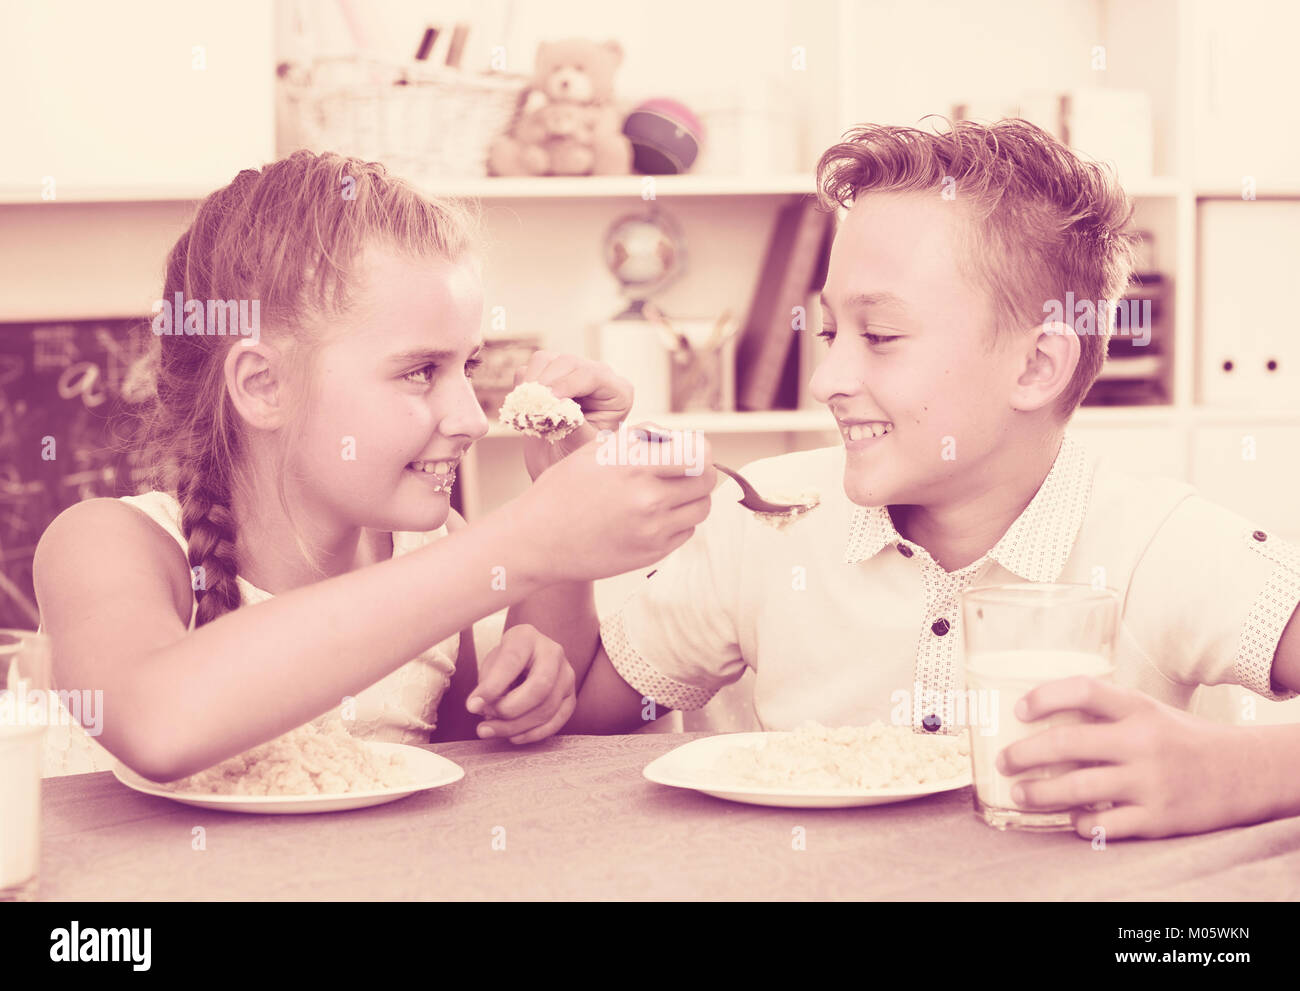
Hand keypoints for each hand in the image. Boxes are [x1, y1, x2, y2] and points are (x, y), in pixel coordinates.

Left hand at [466, 624, 575, 743]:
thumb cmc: (506, 662)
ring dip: (516, 727)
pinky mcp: (571, 697)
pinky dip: (533, 734)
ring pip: (547, 708)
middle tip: (485, 721)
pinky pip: (557, 721)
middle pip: (539, 687)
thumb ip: (488, 685)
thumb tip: (483, 710)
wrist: (528, 660)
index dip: (492, 687)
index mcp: (527, 637)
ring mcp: (567, 675)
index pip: (512, 662)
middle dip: (509, 710)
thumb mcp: (491, 664)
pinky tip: (513, 737)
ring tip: (491, 730)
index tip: (472, 706)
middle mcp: (553, 652)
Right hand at [511, 427, 715, 581]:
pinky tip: (654, 515)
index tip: (690, 450)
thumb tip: (677, 438)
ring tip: (669, 492)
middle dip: (700, 471)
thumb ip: (640, 439)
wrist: (537, 540)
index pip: (698, 454)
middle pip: (707, 481)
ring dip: (692, 497)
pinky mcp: (652, 553)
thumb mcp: (596, 450)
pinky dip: (678, 520)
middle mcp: (647, 498)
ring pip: (701, 508)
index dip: (699, 449)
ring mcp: (652, 530)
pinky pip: (686, 531)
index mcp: (633, 465)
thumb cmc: (563, 489)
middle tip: (684, 471)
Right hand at [512, 350, 632, 480]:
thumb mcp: (582, 446)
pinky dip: (523, 385)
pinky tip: (527, 407)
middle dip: (546, 383)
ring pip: (546, 360)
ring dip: (532, 383)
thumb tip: (558, 403)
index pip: (593, 375)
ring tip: (528, 409)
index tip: (548, 399)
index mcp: (618, 393)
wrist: (558, 464)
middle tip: (531, 406)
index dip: (568, 383)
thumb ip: (574, 424)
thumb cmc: (578, 458)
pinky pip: (531, 368)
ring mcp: (572, 372)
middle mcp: (598, 376)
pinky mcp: (550, 374)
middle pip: (568, 362)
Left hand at [998, 676, 1272, 839]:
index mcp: (1138, 709)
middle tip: (1003, 760)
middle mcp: (1142, 742)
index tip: (1019, 710)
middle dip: (1025, 753)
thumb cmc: (1182, 740)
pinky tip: (1071, 820)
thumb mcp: (1148, 712)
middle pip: (1067, 744)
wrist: (1242, 772)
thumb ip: (1106, 713)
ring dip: (1039, 793)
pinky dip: (1081, 824)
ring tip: (1018, 793)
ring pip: (1077, 789)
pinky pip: (1104, 826)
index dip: (1045, 697)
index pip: (1084, 690)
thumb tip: (1042, 717)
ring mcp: (1149, 782)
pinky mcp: (1157, 818)